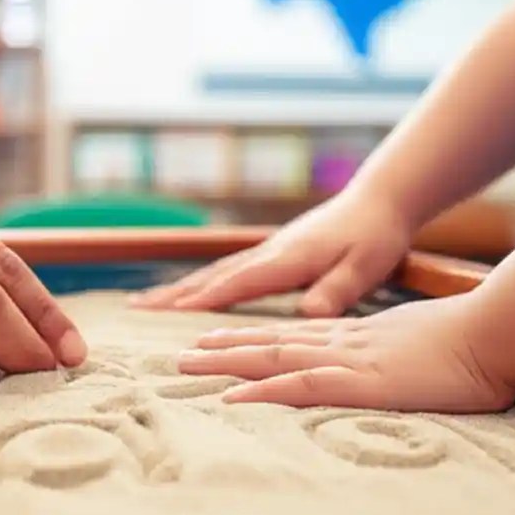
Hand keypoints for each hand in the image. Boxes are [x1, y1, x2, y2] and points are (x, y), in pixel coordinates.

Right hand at [132, 193, 412, 315]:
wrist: (381, 199)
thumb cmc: (376, 236)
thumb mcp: (365, 267)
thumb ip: (336, 290)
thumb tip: (308, 314)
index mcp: (288, 258)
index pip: (238, 283)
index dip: (203, 300)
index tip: (168, 316)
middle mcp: (269, 252)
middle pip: (212, 275)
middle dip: (172, 294)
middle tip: (133, 311)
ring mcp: (267, 249)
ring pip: (214, 271)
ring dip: (179, 288)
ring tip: (144, 303)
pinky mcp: (272, 250)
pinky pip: (227, 269)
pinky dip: (200, 281)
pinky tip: (189, 291)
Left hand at [176, 294, 514, 412]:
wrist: (498, 329)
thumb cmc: (479, 339)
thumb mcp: (430, 343)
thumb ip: (405, 351)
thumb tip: (400, 360)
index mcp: (362, 335)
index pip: (298, 335)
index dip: (258, 339)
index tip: (226, 342)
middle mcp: (346, 342)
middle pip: (273, 341)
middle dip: (227, 346)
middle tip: (186, 351)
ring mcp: (350, 359)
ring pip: (273, 357)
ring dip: (227, 362)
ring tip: (188, 364)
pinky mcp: (361, 381)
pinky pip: (300, 384)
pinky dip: (261, 391)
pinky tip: (232, 398)